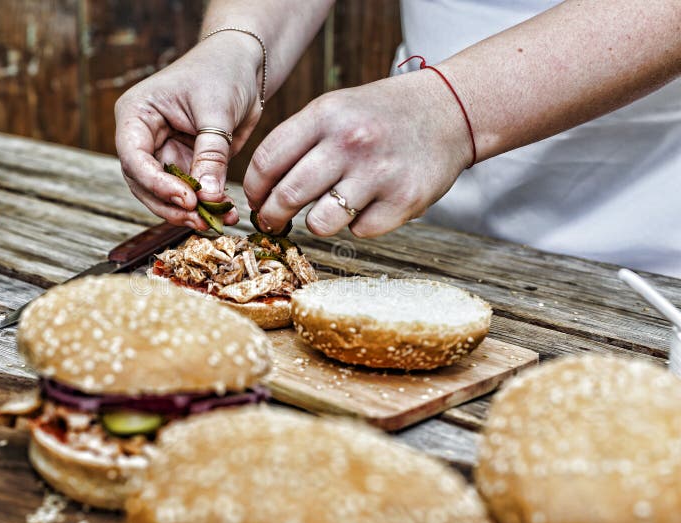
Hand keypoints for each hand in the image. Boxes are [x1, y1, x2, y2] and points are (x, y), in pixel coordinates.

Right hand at [115, 33, 262, 229]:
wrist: (243, 65)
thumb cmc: (223, 72)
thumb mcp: (217, 112)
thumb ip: (211, 154)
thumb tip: (208, 196)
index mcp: (137, 114)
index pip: (133, 157)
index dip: (156, 183)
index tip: (186, 199)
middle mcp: (144, 138)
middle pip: (144, 184)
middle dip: (171, 205)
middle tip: (200, 219)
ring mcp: (164, 153)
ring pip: (164, 195)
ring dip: (188, 212)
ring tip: (215, 222)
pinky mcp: (186, 165)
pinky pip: (190, 193)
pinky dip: (206, 207)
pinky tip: (226, 214)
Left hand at [243, 71, 472, 237]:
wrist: (450, 111)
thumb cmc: (381, 116)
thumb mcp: (336, 109)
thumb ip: (297, 142)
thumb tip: (260, 190)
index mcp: (326, 115)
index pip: (268, 160)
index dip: (254, 188)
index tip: (256, 200)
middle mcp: (350, 142)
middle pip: (287, 196)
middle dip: (273, 216)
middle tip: (274, 221)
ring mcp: (379, 173)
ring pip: (320, 223)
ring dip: (316, 223)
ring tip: (327, 211)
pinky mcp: (405, 200)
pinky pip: (360, 231)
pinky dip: (359, 225)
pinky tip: (370, 205)